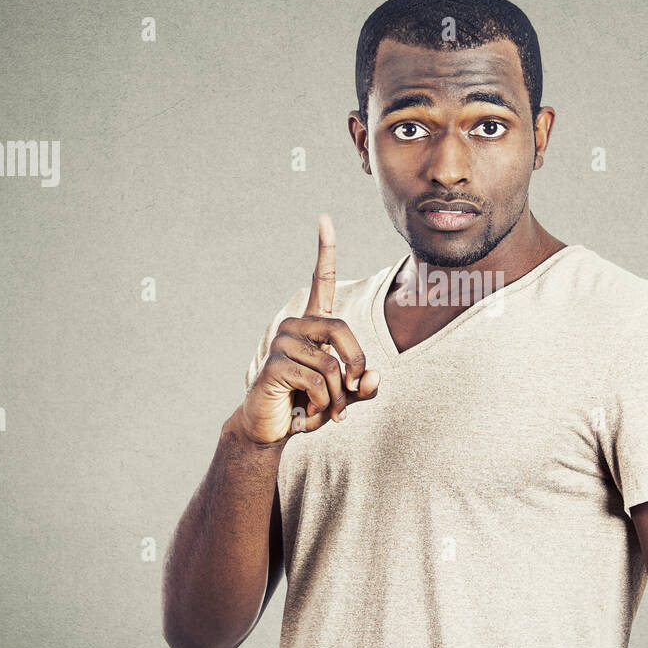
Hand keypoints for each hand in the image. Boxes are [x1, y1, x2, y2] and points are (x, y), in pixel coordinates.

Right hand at [236, 213, 380, 443]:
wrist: (273, 429)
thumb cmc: (309, 406)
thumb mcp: (344, 396)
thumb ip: (363, 385)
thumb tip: (374, 377)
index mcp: (313, 325)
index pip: (320, 281)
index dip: (324, 250)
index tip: (324, 218)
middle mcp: (295, 326)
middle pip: (341, 330)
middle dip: (356, 364)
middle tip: (352, 391)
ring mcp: (281, 343)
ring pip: (332, 365)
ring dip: (337, 396)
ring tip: (325, 410)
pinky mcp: (274, 365)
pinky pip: (317, 382)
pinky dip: (324, 404)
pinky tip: (309, 412)